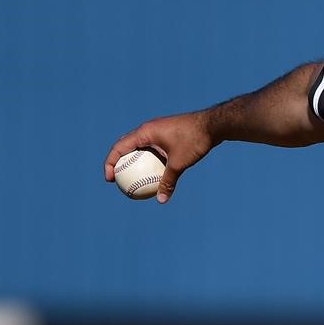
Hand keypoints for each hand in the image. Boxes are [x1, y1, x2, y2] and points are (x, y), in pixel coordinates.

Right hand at [102, 110, 216, 203]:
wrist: (213, 124)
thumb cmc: (195, 140)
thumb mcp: (179, 163)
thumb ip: (168, 180)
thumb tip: (161, 200)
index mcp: (145, 132)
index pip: (119, 147)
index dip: (110, 163)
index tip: (109, 179)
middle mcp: (148, 129)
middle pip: (125, 146)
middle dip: (117, 162)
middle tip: (115, 179)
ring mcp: (157, 130)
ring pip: (138, 147)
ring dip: (132, 161)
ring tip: (130, 179)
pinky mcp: (166, 134)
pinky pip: (151, 148)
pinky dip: (147, 160)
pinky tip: (152, 175)